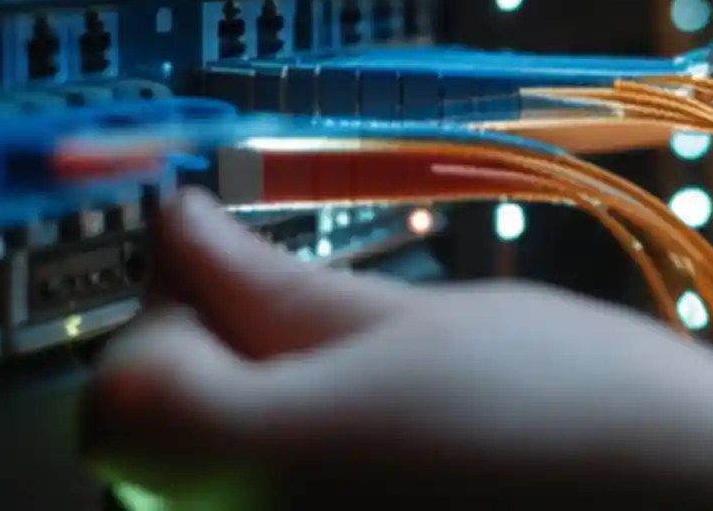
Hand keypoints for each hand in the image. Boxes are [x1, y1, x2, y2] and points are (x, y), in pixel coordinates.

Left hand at [85, 190, 712, 504]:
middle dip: (203, 364)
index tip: (223, 263)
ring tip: (364, 391)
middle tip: (304, 323)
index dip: (164, 315)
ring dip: (248, 423)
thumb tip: (182, 228)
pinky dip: (293, 480)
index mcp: (271, 472)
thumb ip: (273, 284)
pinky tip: (379, 450)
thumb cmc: (591, 413)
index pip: (121, 394)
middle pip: (147, 448)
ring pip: (202, 491)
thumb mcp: (417, 321)